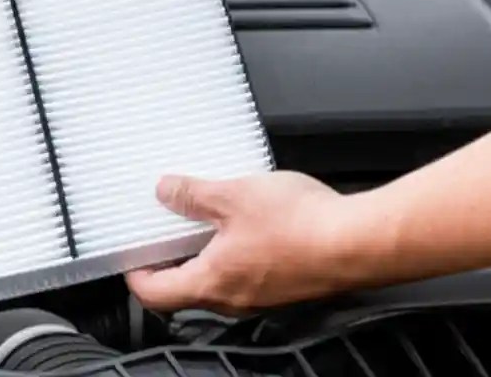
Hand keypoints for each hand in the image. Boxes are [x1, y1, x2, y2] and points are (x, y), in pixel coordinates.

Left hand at [126, 172, 369, 314]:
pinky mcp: (287, 285)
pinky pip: (248, 273)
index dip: (135, 274)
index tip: (129, 256)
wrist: (360, 241)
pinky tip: (245, 222)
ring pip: (219, 280)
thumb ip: (192, 194)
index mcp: (211, 283)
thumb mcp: (232, 195)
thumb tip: (165, 191)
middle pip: (185, 289)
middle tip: (161, 231)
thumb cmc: (302, 226)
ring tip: (203, 218)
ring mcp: (263, 296)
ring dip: (205, 253)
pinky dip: (236, 252)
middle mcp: (234, 299)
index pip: (155, 294)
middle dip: (170, 260)